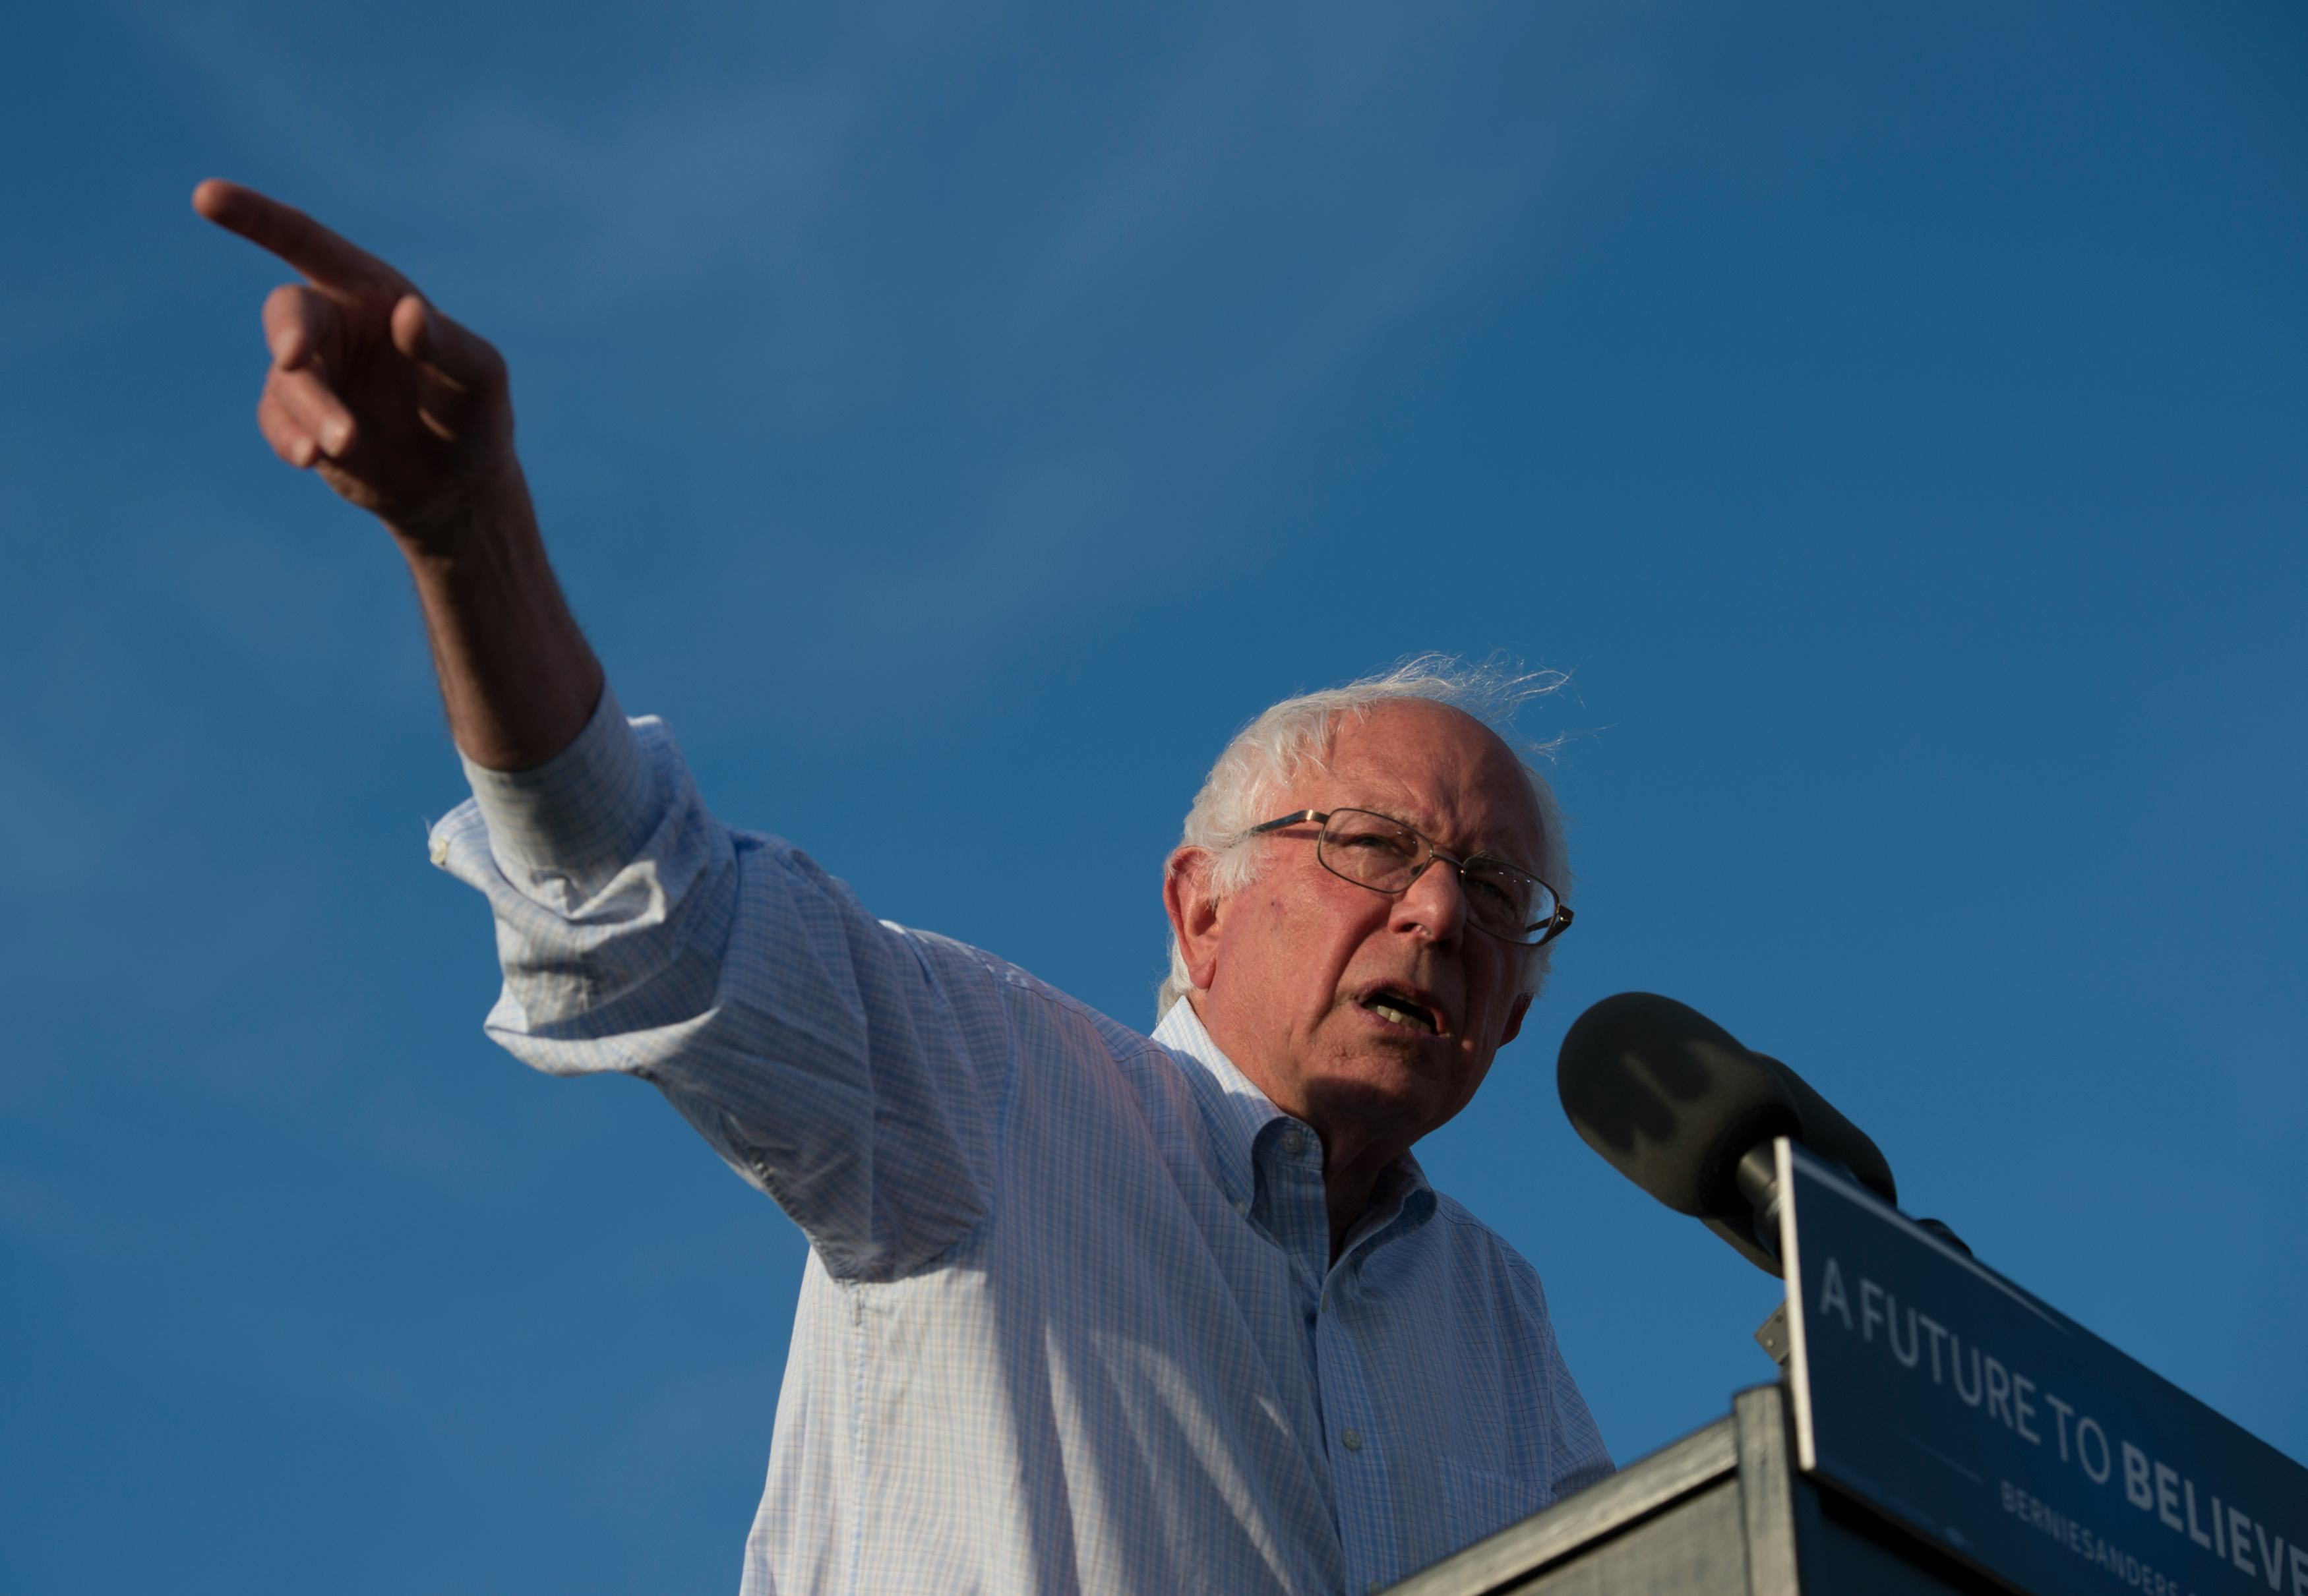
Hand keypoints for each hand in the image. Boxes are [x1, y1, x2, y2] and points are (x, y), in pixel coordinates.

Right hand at [193, 179, 519, 547]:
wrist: (458, 485)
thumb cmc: (474, 414)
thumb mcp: (480, 377)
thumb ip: (449, 346)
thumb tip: (407, 315)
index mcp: (371, 291)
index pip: (308, 243)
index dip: (257, 218)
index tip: (206, 196)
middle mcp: (334, 323)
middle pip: (289, 312)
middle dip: (288, 333)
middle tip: (293, 357)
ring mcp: (313, 372)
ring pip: (287, 378)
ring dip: (313, 408)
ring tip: (347, 442)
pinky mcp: (299, 420)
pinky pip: (279, 420)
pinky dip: (290, 437)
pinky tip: (311, 456)